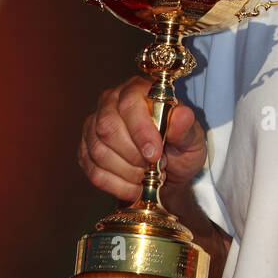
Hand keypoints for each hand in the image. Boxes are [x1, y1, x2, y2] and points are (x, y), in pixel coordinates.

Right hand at [78, 75, 206, 201]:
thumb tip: (182, 115)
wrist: (168, 174)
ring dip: (127, 171)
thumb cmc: (180, 149)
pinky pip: (94, 172)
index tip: (155, 154)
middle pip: (108, 127)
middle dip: (133, 155)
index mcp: (138, 90)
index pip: (130, 104)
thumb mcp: (192, 139)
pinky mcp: (85, 152)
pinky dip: (117, 185)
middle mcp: (110, 103)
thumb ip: (186, 128)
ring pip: (99, 151)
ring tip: (148, 176)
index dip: (141, 131)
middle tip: (154, 167)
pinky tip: (134, 186)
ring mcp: (93, 127)